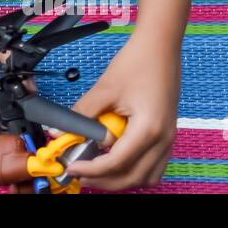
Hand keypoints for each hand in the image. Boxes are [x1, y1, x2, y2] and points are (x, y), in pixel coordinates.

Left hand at [63, 31, 179, 190]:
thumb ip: (82, 113)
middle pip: (134, 178)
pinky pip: (153, 165)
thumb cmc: (138, 62)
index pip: (117, 163)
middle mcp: (163, 139)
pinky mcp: (167, 134)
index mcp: (148, 129)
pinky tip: (116, 160)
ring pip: (146, 177)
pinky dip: (134, 169)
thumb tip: (59, 130)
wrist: (160, 46)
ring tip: (97, 170)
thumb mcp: (104, 89)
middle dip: (105, 181)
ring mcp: (168, 138)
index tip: (72, 168)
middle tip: (81, 173)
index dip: (91, 170)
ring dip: (122, 179)